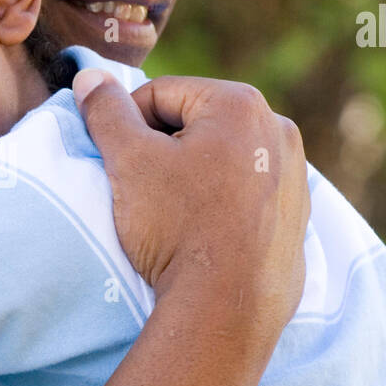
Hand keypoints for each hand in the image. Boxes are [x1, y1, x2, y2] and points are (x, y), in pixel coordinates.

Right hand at [73, 70, 309, 337]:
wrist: (226, 309)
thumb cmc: (177, 226)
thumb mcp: (128, 161)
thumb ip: (105, 111)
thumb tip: (89, 76)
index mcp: (241, 103)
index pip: (160, 94)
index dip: (127, 126)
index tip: (120, 166)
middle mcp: (278, 129)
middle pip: (193, 124)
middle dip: (162, 150)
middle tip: (143, 193)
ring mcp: (294, 174)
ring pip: (219, 158)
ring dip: (189, 176)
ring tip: (171, 217)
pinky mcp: (295, 216)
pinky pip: (243, 193)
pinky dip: (218, 203)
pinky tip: (200, 233)